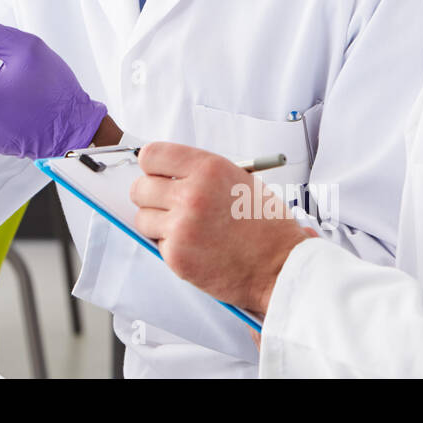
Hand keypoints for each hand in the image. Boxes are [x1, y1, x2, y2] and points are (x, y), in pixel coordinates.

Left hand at [130, 142, 317, 313]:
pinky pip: (157, 244)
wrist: (283, 267)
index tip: (157, 174)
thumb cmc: (267, 227)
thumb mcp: (239, 181)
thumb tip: (166, 174)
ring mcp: (182, 226)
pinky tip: (197, 248)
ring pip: (143, 218)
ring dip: (158, 224)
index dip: (152, 167)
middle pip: (140, 188)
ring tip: (187, 230)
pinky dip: (172, 248)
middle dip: (150, 197)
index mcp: (208, 169)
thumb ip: (200, 174)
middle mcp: (192, 194)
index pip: (152, 155)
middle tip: (167, 205)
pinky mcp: (177, 256)